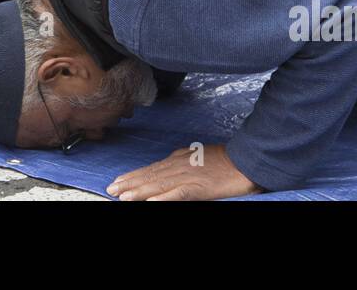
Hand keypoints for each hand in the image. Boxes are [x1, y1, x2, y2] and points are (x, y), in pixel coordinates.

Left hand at [107, 144, 261, 200]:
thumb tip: (170, 159)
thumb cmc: (225, 158)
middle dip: (129, 183)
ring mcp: (186, 177)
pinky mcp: (197, 188)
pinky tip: (149, 202)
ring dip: (138, 191)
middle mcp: (178, 166)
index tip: (119, 180)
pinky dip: (161, 199)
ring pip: (157, 185)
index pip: (151, 169)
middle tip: (111, 189)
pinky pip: (176, 194)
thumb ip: (182, 158)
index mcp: (178, 159)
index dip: (134, 175)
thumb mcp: (198, 154)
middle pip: (149, 176)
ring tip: (122, 196)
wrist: (245, 159)